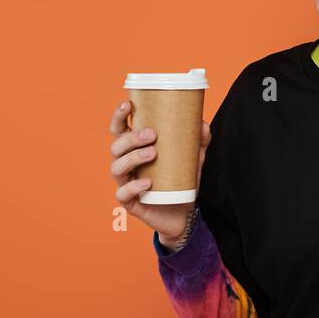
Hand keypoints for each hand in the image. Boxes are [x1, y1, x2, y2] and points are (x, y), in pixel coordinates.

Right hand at [108, 99, 211, 242]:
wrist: (184, 212)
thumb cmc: (181, 180)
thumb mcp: (193, 158)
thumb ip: (199, 140)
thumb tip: (202, 123)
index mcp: (135, 150)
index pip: (119, 130)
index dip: (119, 117)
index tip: (127, 105)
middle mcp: (126, 165)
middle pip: (116, 146)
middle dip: (131, 138)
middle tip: (152, 134)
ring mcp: (125, 183)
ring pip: (117, 167)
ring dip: (133, 157)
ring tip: (153, 153)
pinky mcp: (130, 202)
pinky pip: (124, 193)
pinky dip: (134, 186)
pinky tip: (148, 182)